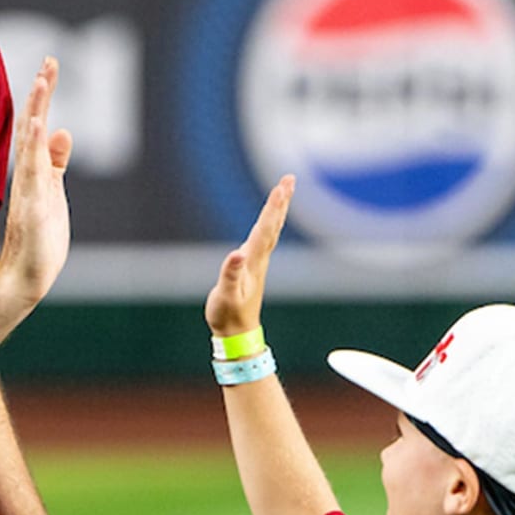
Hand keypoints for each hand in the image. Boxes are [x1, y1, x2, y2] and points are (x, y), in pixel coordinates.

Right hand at [0, 57, 73, 306]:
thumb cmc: (39, 237)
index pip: (37, 124)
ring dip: (35, 112)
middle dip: (40, 94)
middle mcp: (29, 175)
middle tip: (48, 62)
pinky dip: (33, 148)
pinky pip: (32, 173)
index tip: (49, 64)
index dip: (43, 95)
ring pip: (30, 144)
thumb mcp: (53, 191)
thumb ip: (55, 161)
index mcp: (35, 170)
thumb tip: (63, 130)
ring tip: (41, 83)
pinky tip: (37, 125)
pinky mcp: (32, 208)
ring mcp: (29, 191)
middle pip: (32, 126)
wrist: (25, 276)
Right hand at [204, 174, 292, 338]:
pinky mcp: (253, 267)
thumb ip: (231, 274)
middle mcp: (259, 259)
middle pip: (273, 225)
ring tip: (283, 191)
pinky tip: (269, 219)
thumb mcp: (225, 296)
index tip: (281, 187)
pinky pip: (264, 238)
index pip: (265, 229)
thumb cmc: (229, 315)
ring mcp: (258, 263)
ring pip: (271, 230)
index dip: (272, 208)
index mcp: (254, 262)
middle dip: (280, 202)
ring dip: (277, 210)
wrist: (238, 334)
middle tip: (289, 179)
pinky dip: (269, 223)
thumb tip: (237, 254)